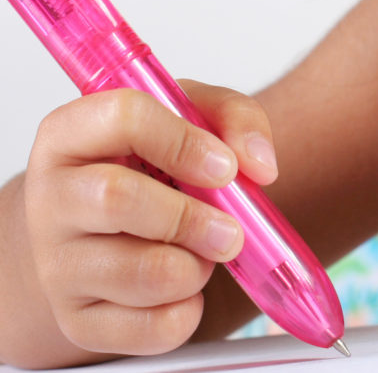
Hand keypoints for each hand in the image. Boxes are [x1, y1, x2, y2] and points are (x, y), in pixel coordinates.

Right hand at [21, 81, 277, 356]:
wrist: (109, 230)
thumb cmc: (152, 165)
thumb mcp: (193, 120)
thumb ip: (235, 119)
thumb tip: (259, 164)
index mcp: (74, 133)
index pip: (123, 117)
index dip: (184, 142)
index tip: (224, 167)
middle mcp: (52, 196)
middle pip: (118, 199)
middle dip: (193, 218)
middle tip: (231, 230)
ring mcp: (57, 263)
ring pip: (140, 272)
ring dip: (196, 267)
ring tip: (205, 255)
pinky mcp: (79, 319)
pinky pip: (151, 327)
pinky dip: (189, 311)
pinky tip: (186, 287)